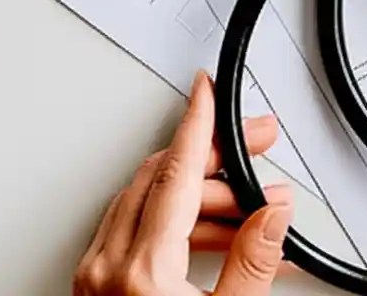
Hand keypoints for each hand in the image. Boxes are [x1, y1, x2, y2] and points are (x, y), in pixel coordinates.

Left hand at [74, 71, 294, 294]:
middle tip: (253, 143)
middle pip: (159, 179)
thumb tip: (272, 215)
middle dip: (212, 155)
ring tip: (246, 207)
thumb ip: (252, 264)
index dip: (197, 124)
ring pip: (142, 202)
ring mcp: (96, 278)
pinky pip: (128, 229)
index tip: (206, 89)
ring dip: (195, 193)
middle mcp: (108, 268)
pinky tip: (208, 227)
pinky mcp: (94, 288)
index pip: (175, 175)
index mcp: (142, 271)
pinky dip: (170, 218)